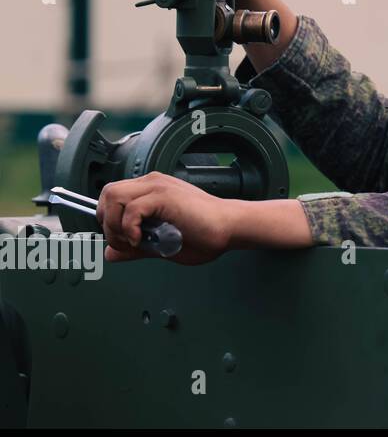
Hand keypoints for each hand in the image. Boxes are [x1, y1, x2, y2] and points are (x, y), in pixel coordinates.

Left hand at [98, 171, 233, 264]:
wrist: (230, 228)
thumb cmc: (205, 235)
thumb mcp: (161, 244)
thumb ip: (135, 247)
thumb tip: (110, 253)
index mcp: (151, 191)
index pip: (112, 197)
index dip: (109, 221)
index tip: (122, 241)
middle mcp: (152, 184)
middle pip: (107, 193)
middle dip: (107, 222)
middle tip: (124, 242)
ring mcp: (158, 187)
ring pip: (113, 196)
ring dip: (116, 224)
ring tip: (132, 241)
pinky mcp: (164, 196)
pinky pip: (131, 209)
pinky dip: (130, 228)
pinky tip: (143, 240)